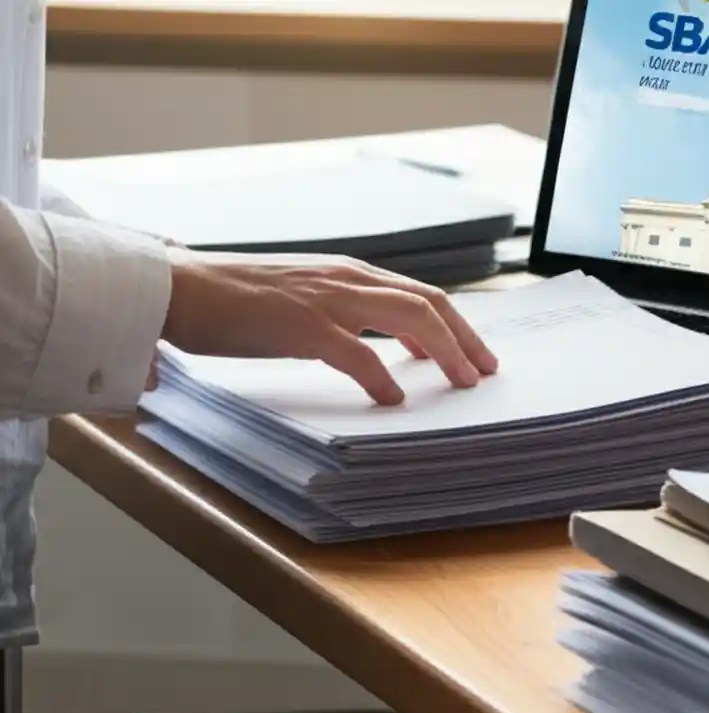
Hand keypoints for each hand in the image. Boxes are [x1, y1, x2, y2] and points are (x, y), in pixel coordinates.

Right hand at [158, 249, 497, 404]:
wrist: (177, 288)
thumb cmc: (234, 299)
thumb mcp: (302, 298)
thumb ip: (341, 314)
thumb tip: (375, 345)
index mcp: (348, 273)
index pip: (421, 293)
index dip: (455, 323)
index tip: (475, 351)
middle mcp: (346, 278)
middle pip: (430, 303)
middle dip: (466, 338)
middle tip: (486, 371)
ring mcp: (326, 299)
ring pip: (409, 318)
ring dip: (444, 351)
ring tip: (462, 382)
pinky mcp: (301, 325)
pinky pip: (357, 352)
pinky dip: (382, 376)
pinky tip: (393, 398)